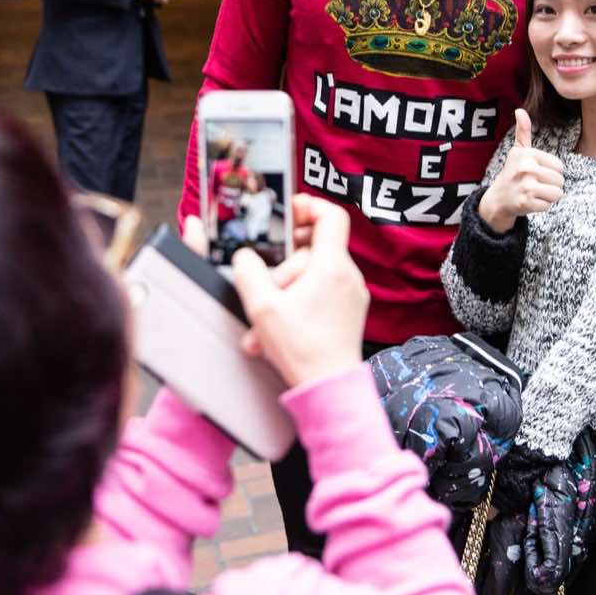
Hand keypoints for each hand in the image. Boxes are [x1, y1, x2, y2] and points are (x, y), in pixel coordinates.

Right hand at [228, 195, 366, 387]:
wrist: (328, 388)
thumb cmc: (302, 349)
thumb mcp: (262, 307)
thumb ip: (248, 272)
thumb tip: (245, 257)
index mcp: (332, 266)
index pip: (331, 215)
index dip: (309, 206)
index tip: (288, 213)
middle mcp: (347, 276)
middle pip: (312, 249)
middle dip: (282, 266)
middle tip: (264, 284)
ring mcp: (351, 295)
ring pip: (312, 276)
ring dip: (284, 292)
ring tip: (263, 320)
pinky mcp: (348, 312)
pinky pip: (319, 296)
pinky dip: (297, 306)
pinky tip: (276, 331)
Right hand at [480, 109, 563, 232]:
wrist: (498, 199)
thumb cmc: (513, 172)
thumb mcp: (518, 151)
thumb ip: (523, 131)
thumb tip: (520, 110)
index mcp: (527, 154)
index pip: (559, 167)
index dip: (551, 172)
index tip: (536, 173)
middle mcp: (526, 168)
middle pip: (560, 181)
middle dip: (551, 186)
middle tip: (535, 185)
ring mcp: (525, 186)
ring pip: (557, 194)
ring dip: (548, 197)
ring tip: (534, 193)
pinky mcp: (526, 203)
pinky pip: (548, 206)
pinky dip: (541, 207)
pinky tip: (530, 202)